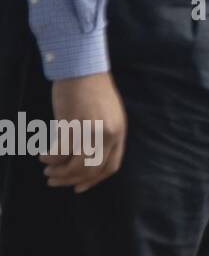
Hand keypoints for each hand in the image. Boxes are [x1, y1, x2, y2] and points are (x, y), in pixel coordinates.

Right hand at [47, 72, 125, 192]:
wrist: (82, 67)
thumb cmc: (93, 89)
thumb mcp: (107, 115)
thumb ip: (102, 136)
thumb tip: (84, 159)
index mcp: (119, 132)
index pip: (110, 167)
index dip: (94, 181)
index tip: (79, 188)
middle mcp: (108, 135)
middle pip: (91, 170)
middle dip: (71, 180)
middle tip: (55, 181)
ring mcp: (91, 131)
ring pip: (75, 166)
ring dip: (59, 173)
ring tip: (48, 171)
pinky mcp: (73, 126)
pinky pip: (59, 152)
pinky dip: (50, 158)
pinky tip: (43, 156)